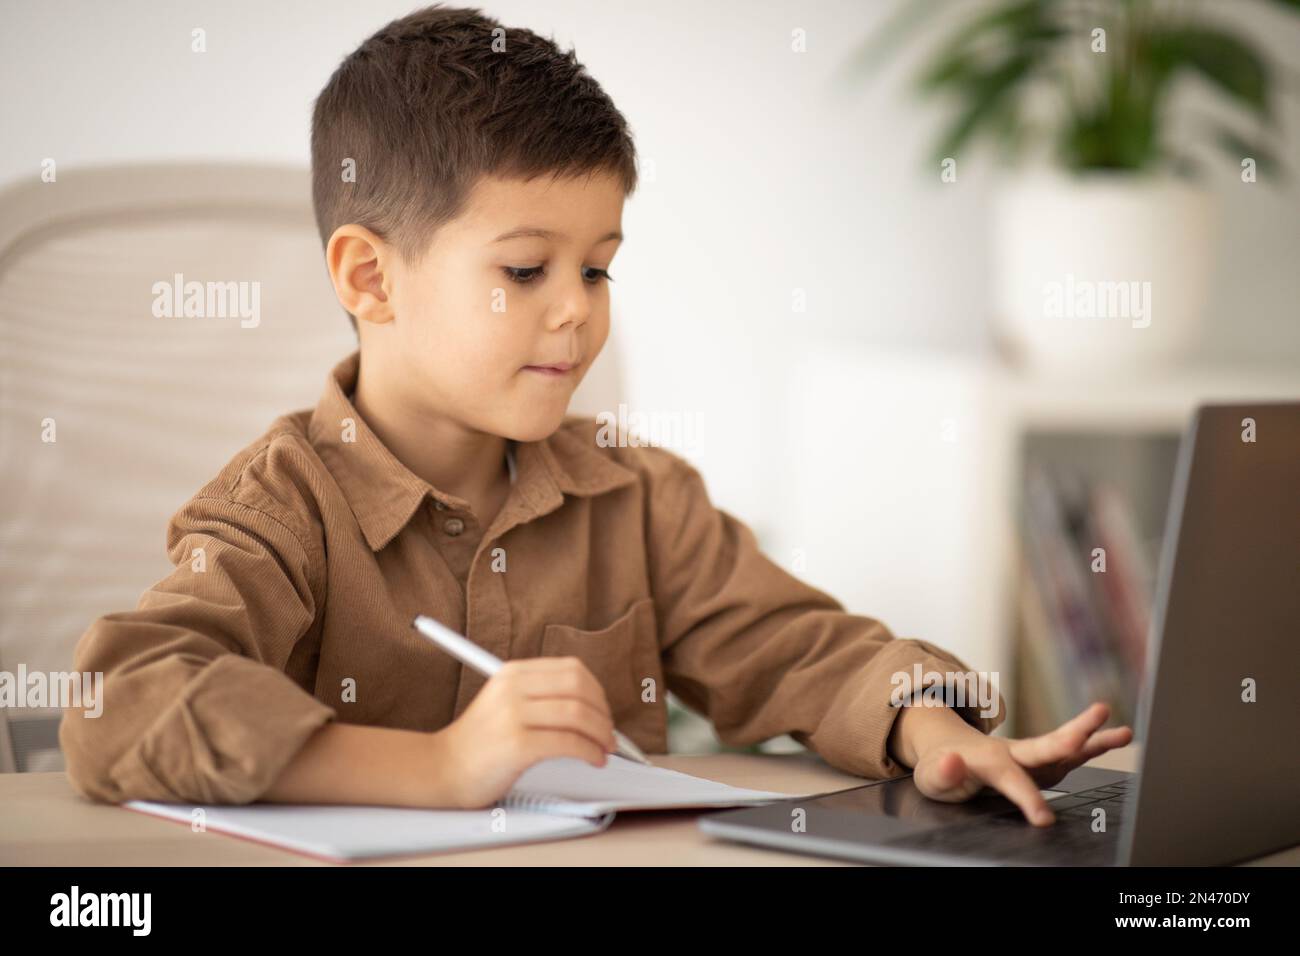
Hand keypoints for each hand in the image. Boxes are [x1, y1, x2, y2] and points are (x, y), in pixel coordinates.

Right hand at [434, 657, 617, 808]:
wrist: (442, 769)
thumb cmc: (479, 743)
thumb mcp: (505, 702)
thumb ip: (541, 695)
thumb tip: (592, 704)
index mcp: (513, 673)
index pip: (572, 670)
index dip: (597, 691)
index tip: (603, 711)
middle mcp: (513, 688)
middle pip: (579, 688)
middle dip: (603, 712)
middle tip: (609, 733)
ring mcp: (513, 715)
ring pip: (578, 714)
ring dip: (601, 734)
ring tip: (604, 749)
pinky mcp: (517, 744)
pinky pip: (569, 743)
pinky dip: (590, 751)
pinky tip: (593, 759)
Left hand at [901, 701, 1133, 825]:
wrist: (948, 751)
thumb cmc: (941, 768)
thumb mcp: (932, 774)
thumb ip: (943, 771)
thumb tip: (952, 760)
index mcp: (989, 760)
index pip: (1012, 779)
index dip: (1027, 798)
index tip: (1044, 820)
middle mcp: (1015, 753)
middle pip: (1043, 746)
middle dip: (1066, 739)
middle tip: (1086, 732)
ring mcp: (1031, 756)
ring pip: (1063, 746)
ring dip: (1091, 737)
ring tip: (1124, 732)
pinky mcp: (1043, 762)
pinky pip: (1071, 755)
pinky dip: (1094, 746)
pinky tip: (1119, 737)